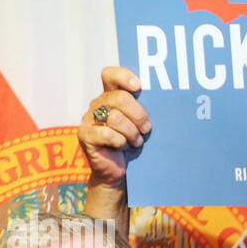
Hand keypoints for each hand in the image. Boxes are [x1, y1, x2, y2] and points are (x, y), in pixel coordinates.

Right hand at [77, 66, 149, 189]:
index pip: (110, 75)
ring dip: (131, 132)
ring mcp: (88, 119)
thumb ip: (141, 110)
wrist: (117, 171)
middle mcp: (97, 105)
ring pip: (115, 117)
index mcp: (109, 97)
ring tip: (136, 141)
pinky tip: (123, 147)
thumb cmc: (131, 145)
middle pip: (119, 98)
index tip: (139, 88)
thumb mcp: (138, 125)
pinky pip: (107, 133)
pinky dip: (120, 142)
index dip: (124, 76)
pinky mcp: (85, 135)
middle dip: (138, 115)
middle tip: (146, 129)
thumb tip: (161, 100)